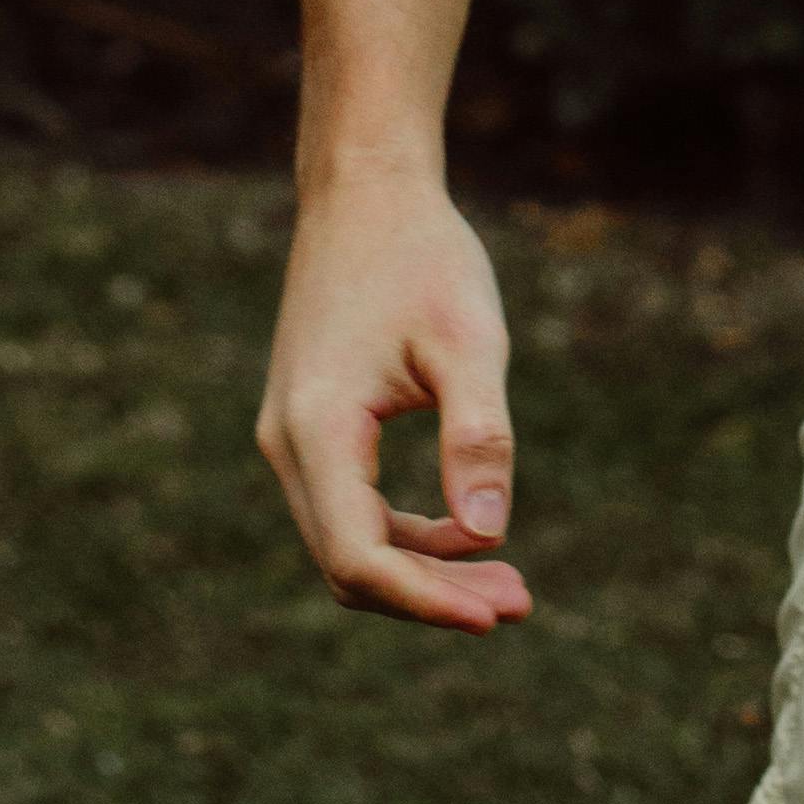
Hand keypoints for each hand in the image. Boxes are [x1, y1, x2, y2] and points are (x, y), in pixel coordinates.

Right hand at [257, 167, 530, 631]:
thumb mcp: (468, 338)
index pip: (360, 556)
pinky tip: (465, 532)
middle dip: (432, 593)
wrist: (366, 188)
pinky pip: (351, 508)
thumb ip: (478, 436)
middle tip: (517, 603)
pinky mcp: (310, 426)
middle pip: (351, 563)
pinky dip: (405, 532)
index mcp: (316, 428)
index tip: (496, 614)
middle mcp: (287, 444)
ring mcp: (291, 438)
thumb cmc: (422, 253)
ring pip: (350, 541)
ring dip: (422, 568)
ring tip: (505, 579)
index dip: (427, 598)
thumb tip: (489, 536)